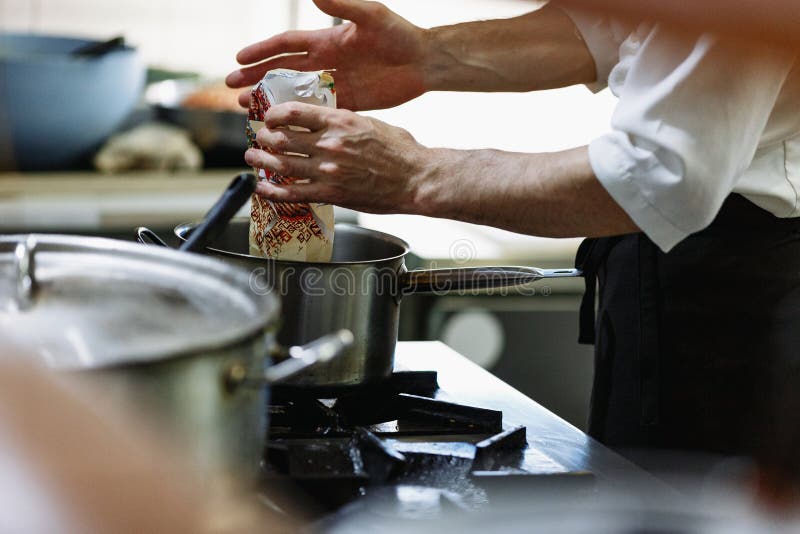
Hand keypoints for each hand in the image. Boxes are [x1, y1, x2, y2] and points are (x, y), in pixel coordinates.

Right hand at [226, 0, 428, 110]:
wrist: (424, 62)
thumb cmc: (400, 34)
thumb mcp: (371, 15)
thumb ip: (343, 5)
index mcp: (327, 40)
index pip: (286, 45)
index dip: (262, 51)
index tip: (238, 59)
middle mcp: (327, 62)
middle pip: (283, 71)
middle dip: (255, 78)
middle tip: (231, 89)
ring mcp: (337, 83)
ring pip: (296, 94)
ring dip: (272, 100)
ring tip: (247, 109)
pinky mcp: (349, 103)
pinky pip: (319, 112)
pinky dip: (300, 118)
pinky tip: (284, 127)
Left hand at [244, 102, 430, 213]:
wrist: (416, 179)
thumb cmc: (402, 152)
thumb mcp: (371, 124)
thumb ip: (344, 121)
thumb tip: (326, 120)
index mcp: (340, 121)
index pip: (294, 112)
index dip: (273, 114)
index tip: (269, 117)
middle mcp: (330, 144)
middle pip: (281, 138)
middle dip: (263, 138)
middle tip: (258, 139)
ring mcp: (328, 171)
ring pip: (281, 165)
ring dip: (261, 162)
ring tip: (253, 159)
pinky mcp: (331, 194)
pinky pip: (292, 193)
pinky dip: (272, 191)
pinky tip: (263, 189)